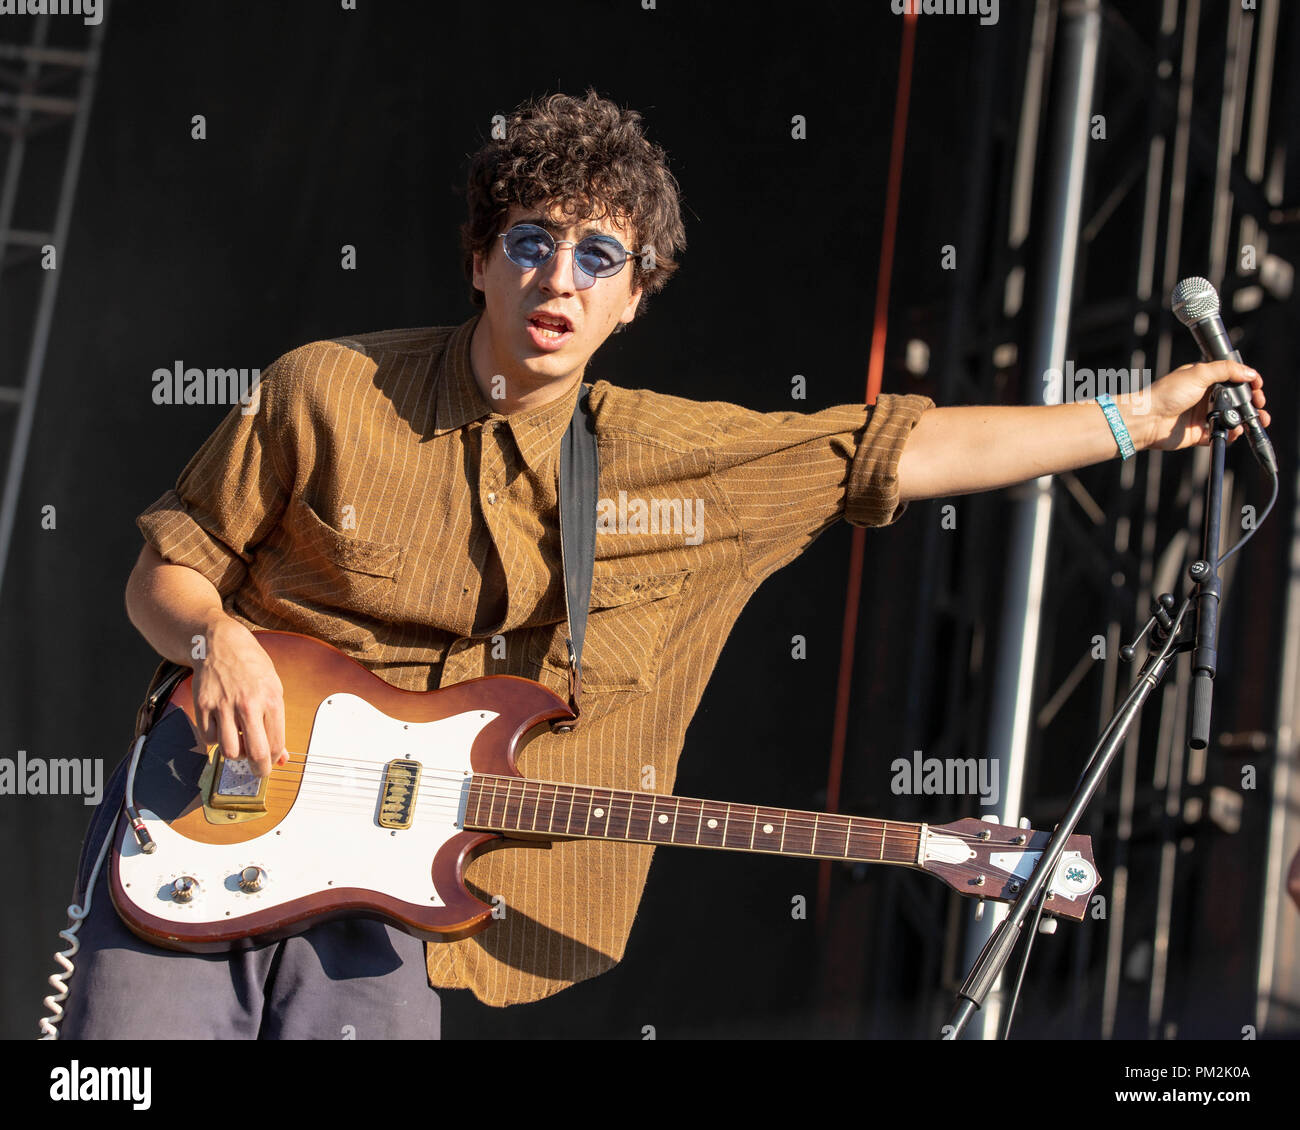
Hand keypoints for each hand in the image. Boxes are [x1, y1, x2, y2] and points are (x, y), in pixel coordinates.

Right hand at [191, 617, 286, 776]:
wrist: (221, 643)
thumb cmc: (251, 666)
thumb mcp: (274, 688)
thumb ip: (277, 723)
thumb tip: (282, 756)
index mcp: (271, 699)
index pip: (276, 744)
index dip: (274, 760)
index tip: (272, 763)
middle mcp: (248, 704)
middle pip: (255, 753)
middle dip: (259, 769)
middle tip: (258, 771)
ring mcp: (223, 705)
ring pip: (229, 751)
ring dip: (235, 755)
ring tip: (239, 745)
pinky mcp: (202, 705)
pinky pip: (208, 738)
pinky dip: (215, 740)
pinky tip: (222, 729)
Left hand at [1142, 360, 1268, 451]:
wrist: (1146, 420)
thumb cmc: (1166, 394)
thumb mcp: (1198, 373)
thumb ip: (1226, 370)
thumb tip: (1249, 373)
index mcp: (1204, 379)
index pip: (1233, 378)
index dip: (1248, 382)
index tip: (1258, 387)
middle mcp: (1204, 397)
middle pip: (1236, 399)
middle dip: (1251, 402)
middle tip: (1259, 406)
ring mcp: (1202, 415)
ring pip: (1231, 418)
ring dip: (1245, 420)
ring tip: (1256, 420)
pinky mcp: (1199, 433)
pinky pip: (1220, 434)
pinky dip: (1231, 434)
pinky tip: (1235, 431)